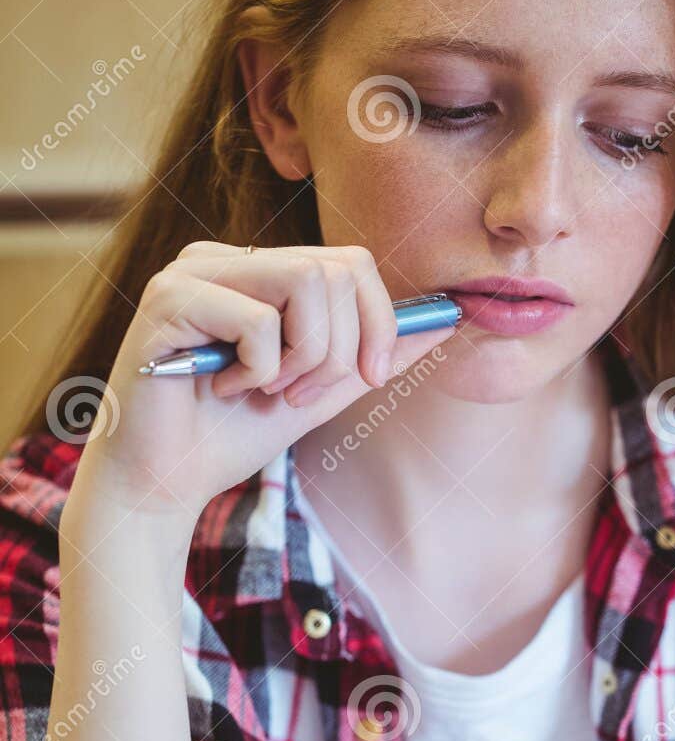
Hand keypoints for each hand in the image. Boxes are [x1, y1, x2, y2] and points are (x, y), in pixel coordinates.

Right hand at [61, 241, 458, 529]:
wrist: (163, 482)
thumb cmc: (231, 435)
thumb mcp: (320, 392)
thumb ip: (372, 356)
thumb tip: (446, 320)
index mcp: (258, 270)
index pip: (350, 262)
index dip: (380, 321)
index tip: (371, 376)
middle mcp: (225, 258)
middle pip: (336, 270)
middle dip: (339, 349)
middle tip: (299, 394)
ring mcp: (193, 271)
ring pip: (305, 282)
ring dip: (303, 357)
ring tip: (265, 390)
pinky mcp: (169, 298)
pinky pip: (258, 321)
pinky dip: (257, 370)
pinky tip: (220, 389)